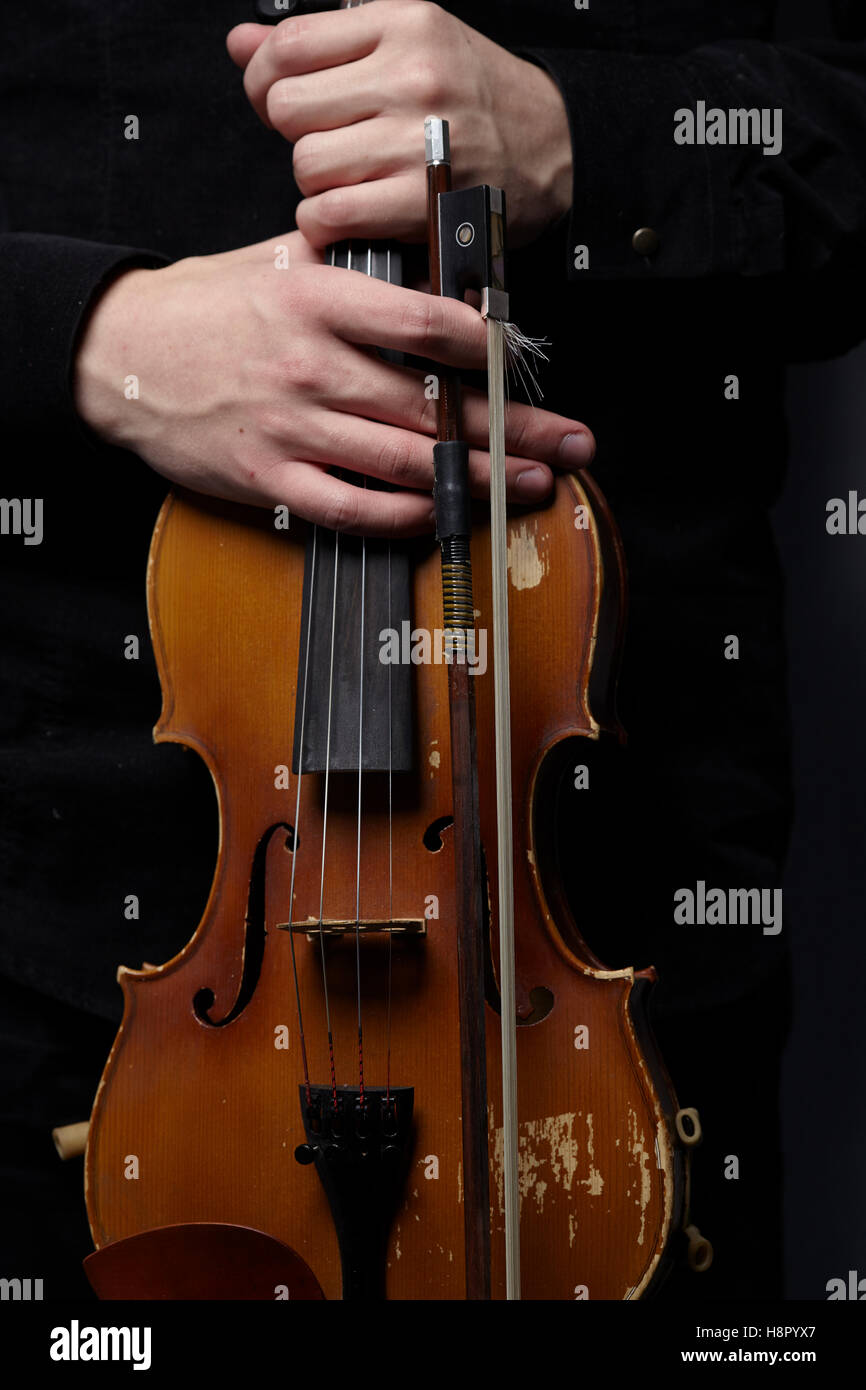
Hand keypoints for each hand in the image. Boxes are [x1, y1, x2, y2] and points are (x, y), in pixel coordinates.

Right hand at [73, 232, 593, 535]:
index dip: (491, 349)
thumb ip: (360, 276)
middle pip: (435, 407)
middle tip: (572, 445)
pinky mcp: (270, 481)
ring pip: (406, 463)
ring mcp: (292, 430)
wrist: (118, 354)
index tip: (532, 365)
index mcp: (320, 301)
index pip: (426, 324)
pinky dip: (407, 516)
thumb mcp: (283, 262)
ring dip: (480, 479)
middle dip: (514, 430)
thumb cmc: (209, 305)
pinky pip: (353, 509)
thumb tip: (444, 289)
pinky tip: (448, 516)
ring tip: (532, 485)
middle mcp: (313, 367)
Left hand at [226, 3, 572, 248]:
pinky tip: (353, 215)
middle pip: (289, 109)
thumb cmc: (476, 102)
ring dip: (316, 185)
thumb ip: (320, 45)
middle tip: (330, 147)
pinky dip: (328, 223)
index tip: (284, 103)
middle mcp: (411, 76)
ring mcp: (418, 140)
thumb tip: (240, 44)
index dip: (267, 81)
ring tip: (352, 182)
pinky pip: (331, 212)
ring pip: (307, 164)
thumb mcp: (408, 46)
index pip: (289, 46)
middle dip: (297, 136)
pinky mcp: (422, 200)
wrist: (555, 149)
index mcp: (403, 25)